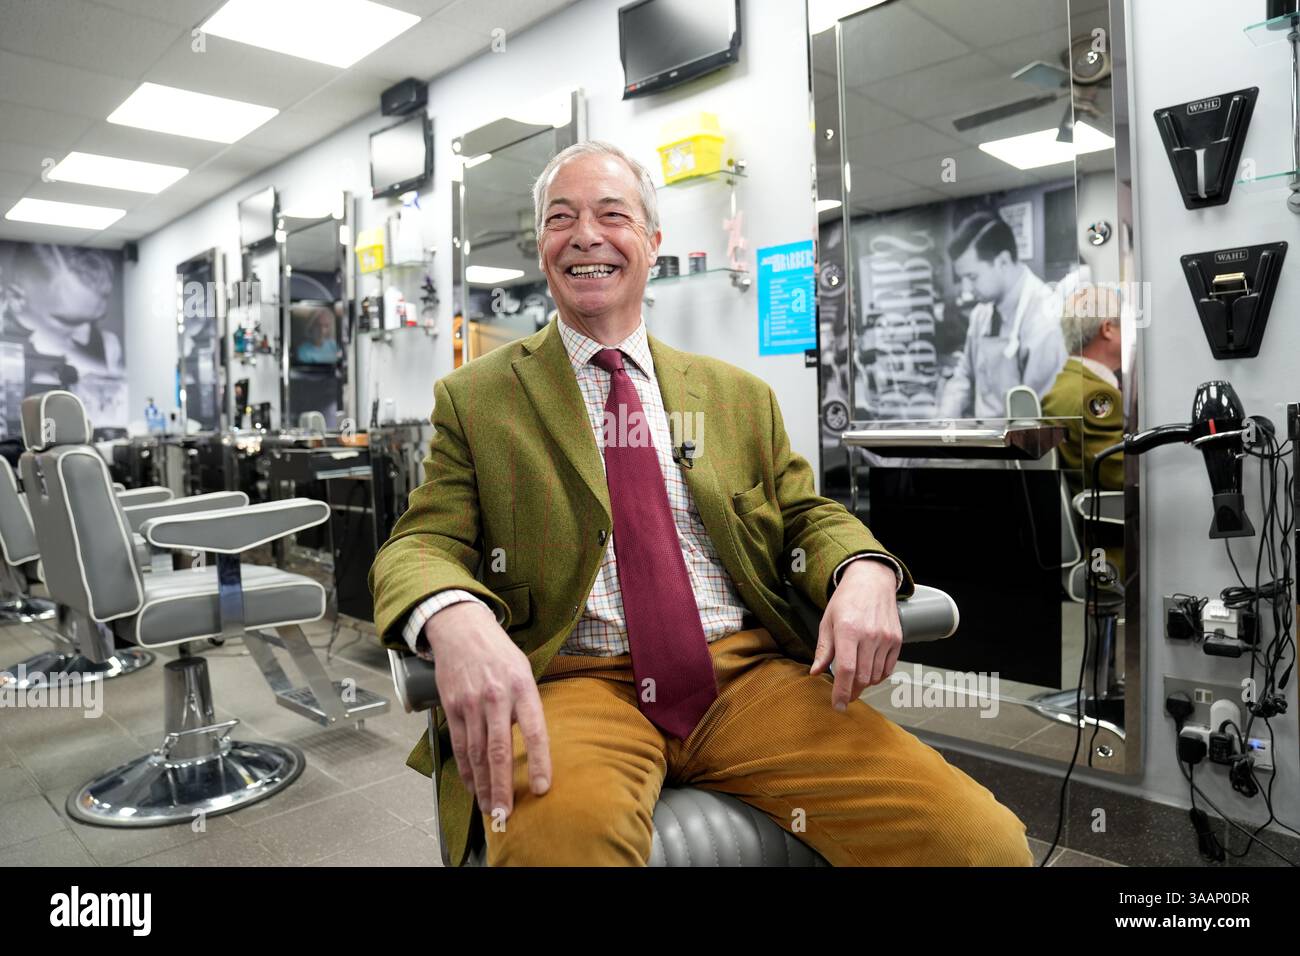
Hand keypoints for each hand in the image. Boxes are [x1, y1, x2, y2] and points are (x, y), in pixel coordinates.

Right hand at [423, 601, 551, 818]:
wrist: (461, 628)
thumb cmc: (499, 653)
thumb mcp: (524, 671)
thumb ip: (528, 706)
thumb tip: (534, 745)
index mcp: (522, 687)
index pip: (535, 730)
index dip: (539, 762)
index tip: (543, 788)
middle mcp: (496, 697)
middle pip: (498, 750)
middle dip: (503, 786)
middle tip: (506, 814)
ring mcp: (470, 704)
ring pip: (476, 754)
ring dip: (483, 786)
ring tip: (490, 809)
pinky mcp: (452, 707)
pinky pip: (459, 746)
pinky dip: (466, 770)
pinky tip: (473, 787)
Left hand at [809, 560, 902, 710]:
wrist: (871, 581)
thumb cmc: (846, 600)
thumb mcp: (827, 622)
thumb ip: (823, 650)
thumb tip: (815, 672)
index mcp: (848, 630)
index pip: (846, 670)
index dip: (841, 692)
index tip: (837, 705)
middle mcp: (869, 635)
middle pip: (862, 677)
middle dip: (853, 691)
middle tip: (844, 696)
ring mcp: (886, 638)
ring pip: (876, 675)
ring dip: (864, 683)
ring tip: (855, 679)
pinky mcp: (897, 640)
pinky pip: (888, 668)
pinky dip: (878, 675)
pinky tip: (868, 671)